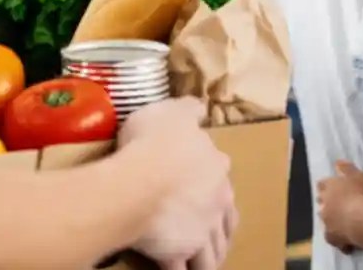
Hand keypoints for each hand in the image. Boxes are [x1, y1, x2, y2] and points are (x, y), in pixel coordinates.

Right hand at [117, 98, 236, 269]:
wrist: (137, 179)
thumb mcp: (171, 112)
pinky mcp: (180, 252)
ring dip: (209, 260)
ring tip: (204, 265)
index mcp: (217, 166)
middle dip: (220, 231)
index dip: (214, 184)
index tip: (203, 188)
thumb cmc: (151, 142)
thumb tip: (200, 108)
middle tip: (210, 236)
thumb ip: (188, 110)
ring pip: (212, 252)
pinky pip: (181, 268)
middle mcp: (217, 200)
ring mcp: (201, 229)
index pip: (222, 177)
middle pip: (225, 222)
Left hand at [317, 160, 362, 254]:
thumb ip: (347, 168)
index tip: (333, 187)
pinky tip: (347, 244)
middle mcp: (324, 203)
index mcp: (329, 187)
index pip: (322, 184)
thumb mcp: (358, 175)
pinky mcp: (332, 237)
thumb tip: (338, 162)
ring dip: (331, 220)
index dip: (327, 186)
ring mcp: (327, 221)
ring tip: (343, 223)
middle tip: (338, 205)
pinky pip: (333, 239)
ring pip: (324, 220)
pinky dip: (339, 241)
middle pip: (321, 201)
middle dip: (326, 202)